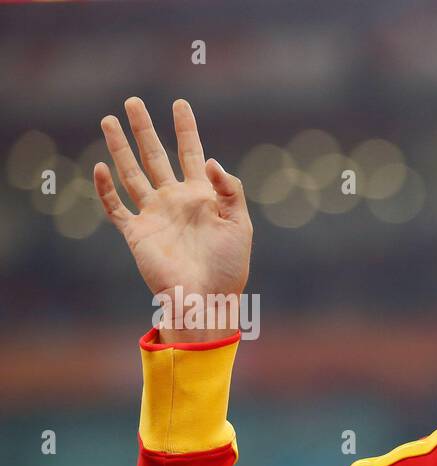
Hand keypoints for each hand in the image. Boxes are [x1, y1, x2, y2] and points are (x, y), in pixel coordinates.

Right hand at [94, 97, 251, 341]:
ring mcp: (154, 215)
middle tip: (133, 101)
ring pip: (132, 173)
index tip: (180, 103)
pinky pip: (116, 207)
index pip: (190, 153)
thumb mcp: (240, 224)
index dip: (186, 129)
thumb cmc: (228, 266)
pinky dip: (106, 189)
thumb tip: (211, 161)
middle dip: (144, 129)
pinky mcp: (137, 233)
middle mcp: (174, 200)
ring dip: (120, 148)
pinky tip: (101, 167)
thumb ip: (229, 190)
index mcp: (201, 196)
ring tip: (109, 120)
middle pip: (155, 156)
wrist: (207, 298)